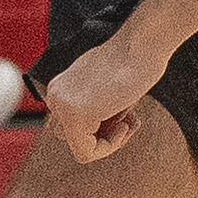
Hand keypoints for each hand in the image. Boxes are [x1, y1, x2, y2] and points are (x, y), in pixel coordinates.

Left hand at [42, 35, 167, 162]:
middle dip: (104, 135)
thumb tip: (93, 132)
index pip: (73, 128)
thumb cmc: (132, 64)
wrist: (142, 45)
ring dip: (109, 141)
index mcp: (60, 89)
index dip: (103, 129)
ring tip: (130, 119)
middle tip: (127, 120)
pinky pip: (87, 153)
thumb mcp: (104, 88)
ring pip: (81, 148)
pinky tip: (127, 122)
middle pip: (75, 139)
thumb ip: (92, 107)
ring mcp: (63, 105)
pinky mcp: (76, 114)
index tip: (124, 116)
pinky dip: (111, 146)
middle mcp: (55, 97)